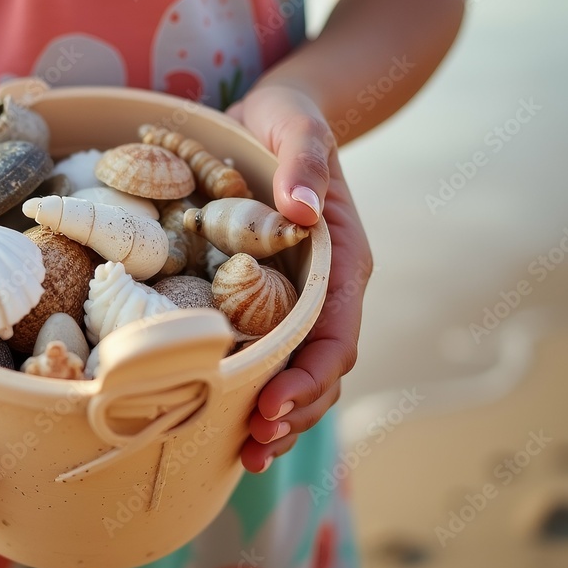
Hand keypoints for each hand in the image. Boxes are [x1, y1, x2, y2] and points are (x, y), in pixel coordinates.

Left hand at [225, 84, 371, 472]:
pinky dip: (252, 386)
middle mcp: (326, 286)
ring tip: (243, 451)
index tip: (270, 404)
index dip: (309, 375)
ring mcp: (297, 294)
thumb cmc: (290, 120)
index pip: (338, 333)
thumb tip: (301, 207)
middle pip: (321, 367)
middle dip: (292, 410)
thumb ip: (305, 161)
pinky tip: (225, 415)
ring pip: (298, 370)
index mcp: (342, 257)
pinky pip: (267, 350)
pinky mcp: (266, 294)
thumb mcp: (297, 126)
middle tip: (252, 445)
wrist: (276, 116)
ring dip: (276, 414)